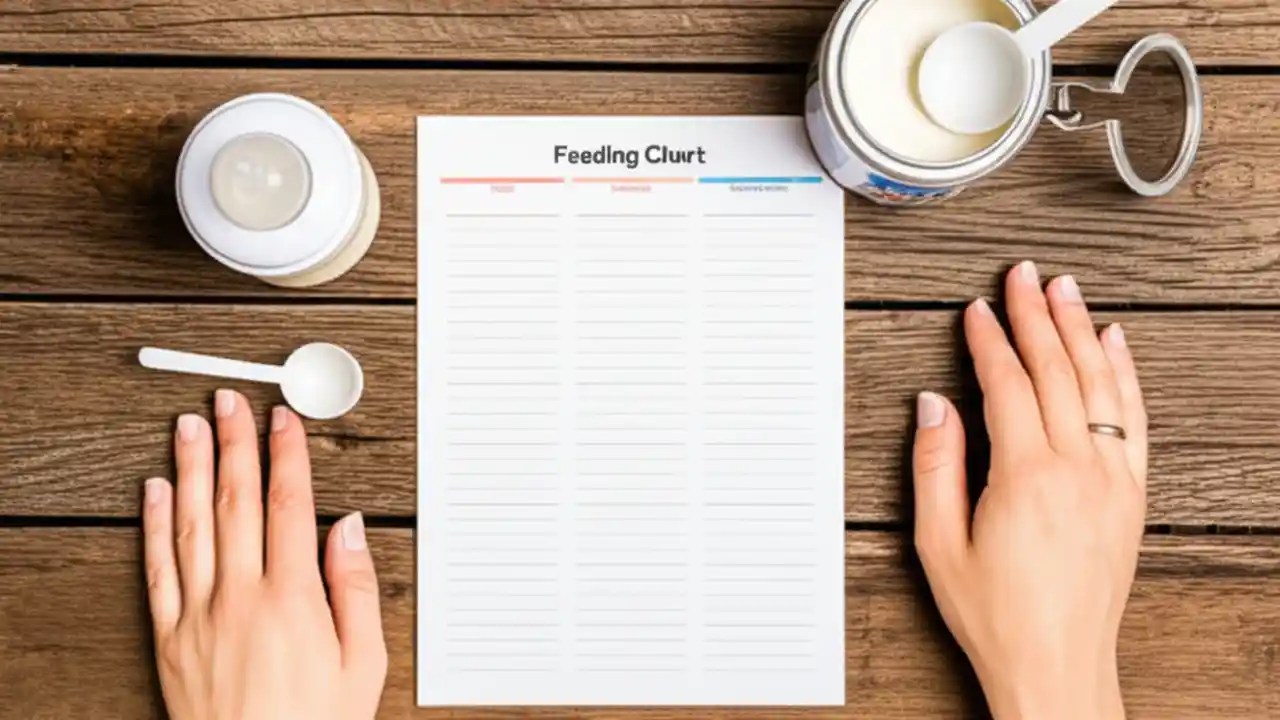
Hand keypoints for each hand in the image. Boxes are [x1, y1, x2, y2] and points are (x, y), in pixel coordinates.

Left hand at [142, 390, 386, 719]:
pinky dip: (154, 525)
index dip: (286, 455)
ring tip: (189, 427)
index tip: (283, 420)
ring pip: (192, 524)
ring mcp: (199, 615)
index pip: (287, 506)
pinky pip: (158, 570)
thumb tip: (347, 529)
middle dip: (235, 444)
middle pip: (236, 502)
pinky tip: (156, 491)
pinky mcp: (169, 638)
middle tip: (229, 402)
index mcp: (292, 600)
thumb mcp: (362, 663)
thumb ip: (355, 589)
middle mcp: (240, 598)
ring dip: (191, 469)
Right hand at [912, 262, 1147, 719]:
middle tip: (1023, 275)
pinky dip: (1124, 374)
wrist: (1058, 665)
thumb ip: (935, 465)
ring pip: (1099, 383)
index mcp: (1026, 477)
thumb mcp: (939, 543)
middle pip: (1056, 369)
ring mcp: (1112, 480)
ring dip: (1080, 329)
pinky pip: (1132, 418)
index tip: (977, 311)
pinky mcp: (1131, 496)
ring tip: (1065, 290)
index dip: (989, 340)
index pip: (1007, 384)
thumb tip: (934, 404)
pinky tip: (1114, 345)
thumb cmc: (997, 614)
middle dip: (1036, 315)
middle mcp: (1078, 470)